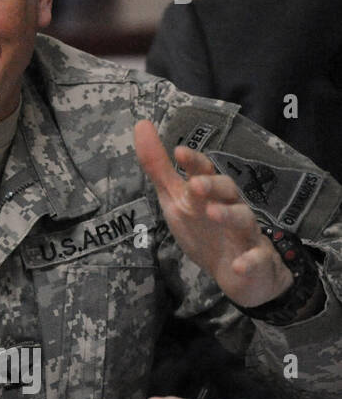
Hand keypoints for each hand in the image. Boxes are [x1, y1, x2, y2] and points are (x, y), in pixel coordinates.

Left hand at [133, 120, 292, 307]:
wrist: (237, 273)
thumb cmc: (203, 228)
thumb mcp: (175, 199)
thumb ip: (159, 167)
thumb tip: (141, 125)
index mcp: (209, 194)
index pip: (204, 172)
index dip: (193, 162)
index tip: (178, 152)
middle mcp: (231, 207)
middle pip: (228, 190)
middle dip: (213, 185)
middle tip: (195, 185)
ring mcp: (246, 233)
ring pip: (245, 219)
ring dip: (230, 215)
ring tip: (213, 213)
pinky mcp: (257, 260)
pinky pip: (256, 260)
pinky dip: (248, 262)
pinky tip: (238, 266)